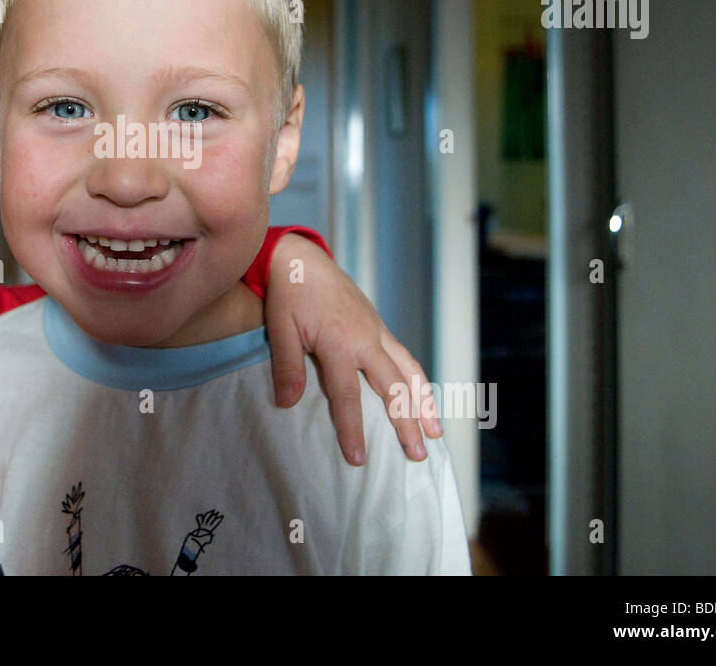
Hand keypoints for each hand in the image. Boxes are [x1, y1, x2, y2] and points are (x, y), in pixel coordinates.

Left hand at [263, 233, 441, 464]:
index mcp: (340, 343)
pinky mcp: (379, 326)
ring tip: (435, 433)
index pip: (348, 396)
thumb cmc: (288, 293)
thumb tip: (287, 403)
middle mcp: (366, 339)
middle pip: (393, 388)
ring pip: (409, 371)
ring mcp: (377, 331)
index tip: (358, 458)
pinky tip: (422, 399)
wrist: (302, 258)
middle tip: (417, 456)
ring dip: (424, 403)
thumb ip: (287, 366)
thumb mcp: (279, 328)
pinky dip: (418, 381)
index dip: (353, 429)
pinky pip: (405, 357)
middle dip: (406, 423)